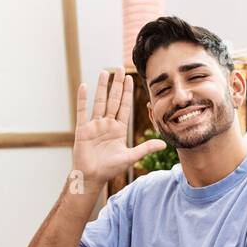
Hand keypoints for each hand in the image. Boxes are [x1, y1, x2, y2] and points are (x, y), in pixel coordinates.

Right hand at [72, 70, 165, 186]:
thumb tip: (164, 144)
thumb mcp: (130, 157)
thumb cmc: (110, 169)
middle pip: (113, 100)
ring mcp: (94, 126)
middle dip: (117, 85)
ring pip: (99, 102)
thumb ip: (145, 148)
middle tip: (120, 69)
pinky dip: (82, 99)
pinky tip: (84, 86)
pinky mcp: (82, 130)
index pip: (124, 107)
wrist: (91, 177)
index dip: (128, 93)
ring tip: (104, 72)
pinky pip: (82, 111)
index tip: (131, 79)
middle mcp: (107, 124)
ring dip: (101, 87)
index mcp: (118, 129)